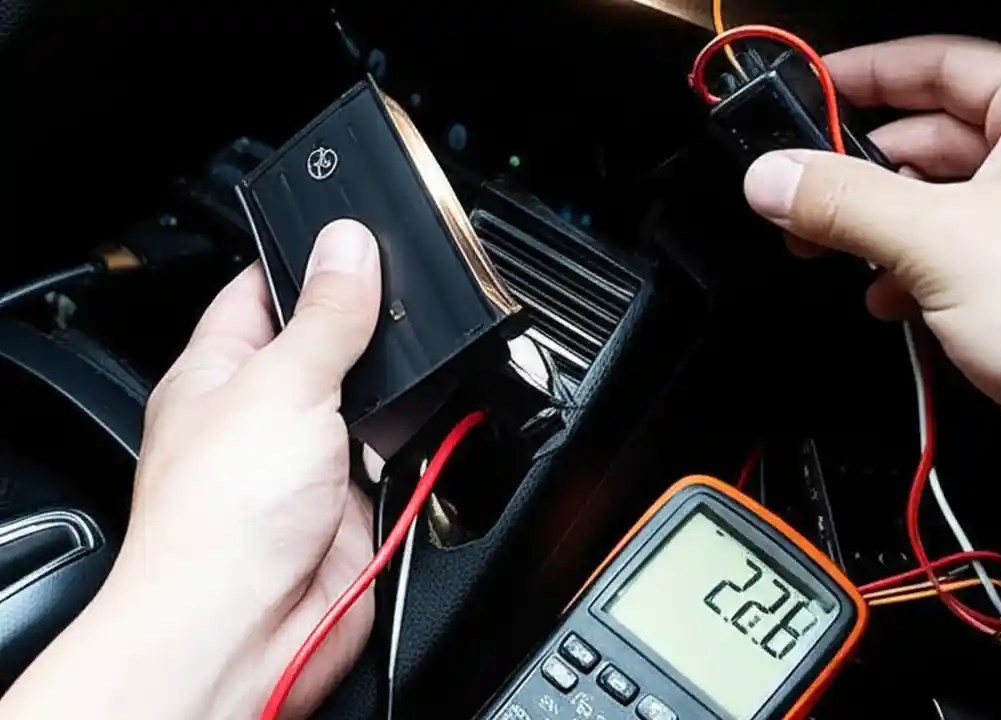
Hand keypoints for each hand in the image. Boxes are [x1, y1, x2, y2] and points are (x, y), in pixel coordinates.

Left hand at [1, 219, 381, 719]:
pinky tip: (428, 429)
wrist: (247, 628)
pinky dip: (419, 444)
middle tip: (408, 301)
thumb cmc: (219, 517)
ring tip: (424, 366)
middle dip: (369, 328)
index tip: (356, 235)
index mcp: (220, 373)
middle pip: (328, 344)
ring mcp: (309, 461)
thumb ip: (327, 315)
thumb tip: (348, 246)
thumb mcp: (282, 385)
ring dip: (397, 392)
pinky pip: (398, 456)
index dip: (306, 260)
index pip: (261, 291)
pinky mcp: (353, 504)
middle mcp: (264, 415)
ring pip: (369, 402)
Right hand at [743, 36, 1000, 522]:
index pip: (943, 62)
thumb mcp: (935, 244)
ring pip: (949, 201)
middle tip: (803, 193)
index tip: (811, 93)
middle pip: (939, 136)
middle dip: (865, 172)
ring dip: (886, 229)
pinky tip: (891, 298)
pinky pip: (969, 249)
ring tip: (835, 252)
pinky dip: (922, 269)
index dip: (867, 74)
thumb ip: (844, 202)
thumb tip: (776, 178)